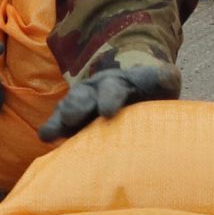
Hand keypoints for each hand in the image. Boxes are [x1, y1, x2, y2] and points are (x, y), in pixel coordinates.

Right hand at [37, 63, 180, 141]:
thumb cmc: (152, 95)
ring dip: (62, 118)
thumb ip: (163, 79)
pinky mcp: (73, 120)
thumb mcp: (162, 84)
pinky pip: (60, 123)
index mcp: (124, 81)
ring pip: (70, 107)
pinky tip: (47, 138)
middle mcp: (100, 88)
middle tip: (72, 117)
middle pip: (87, 95)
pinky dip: (53, 129)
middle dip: (79, 105)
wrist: (137, 97)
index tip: (107, 112)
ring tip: (51, 131)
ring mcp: (84, 102)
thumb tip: (167, 76)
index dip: (110, 97)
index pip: (116, 87)